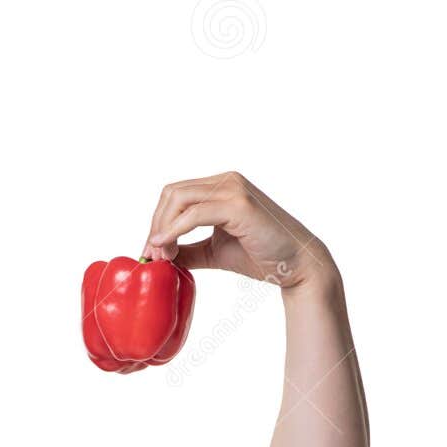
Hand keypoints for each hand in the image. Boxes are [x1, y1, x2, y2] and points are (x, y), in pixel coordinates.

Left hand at [142, 171, 332, 289]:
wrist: (295, 265)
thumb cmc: (260, 256)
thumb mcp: (213, 251)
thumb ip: (187, 248)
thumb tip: (158, 253)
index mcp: (221, 187)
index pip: (175, 194)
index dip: (158, 222)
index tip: (151, 252)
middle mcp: (227, 181)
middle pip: (172, 193)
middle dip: (156, 225)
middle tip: (153, 255)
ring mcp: (234, 189)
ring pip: (179, 199)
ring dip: (163, 228)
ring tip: (163, 256)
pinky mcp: (239, 205)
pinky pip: (195, 214)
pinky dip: (174, 231)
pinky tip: (168, 249)